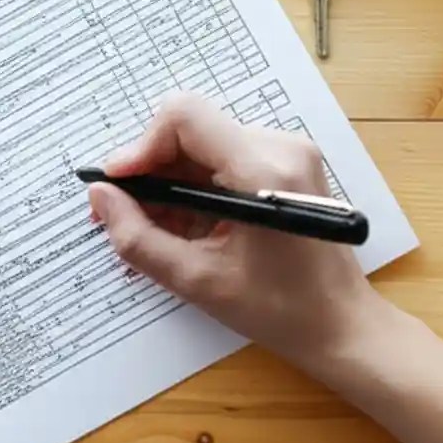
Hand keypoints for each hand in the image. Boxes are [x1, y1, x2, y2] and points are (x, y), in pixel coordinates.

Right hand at [87, 93, 386, 369]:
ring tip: (157, 225)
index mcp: (263, 171)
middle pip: (192, 129)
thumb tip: (100, 196)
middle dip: (151, 168)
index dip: (140, 146)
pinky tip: (189, 222)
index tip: (117, 184)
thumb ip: (138, 237)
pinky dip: (196, 182)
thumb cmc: (279, 310)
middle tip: (124, 212)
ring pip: (204, 141)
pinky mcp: (289, 161)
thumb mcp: (197, 280)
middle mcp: (281, 147)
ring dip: (172, 178)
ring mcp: (289, 151)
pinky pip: (225, 154)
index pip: (185, 117)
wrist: (342, 324)